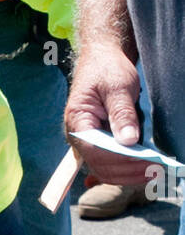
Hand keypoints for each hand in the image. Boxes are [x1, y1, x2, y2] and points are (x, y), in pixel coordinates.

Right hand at [64, 45, 148, 185]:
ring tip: (154, 172)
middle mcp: (79, 137)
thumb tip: (129, 141)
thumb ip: (122, 114)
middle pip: (100, 166)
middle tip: (157, 170)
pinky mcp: (98, 143)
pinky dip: (125, 170)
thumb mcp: (118, 86)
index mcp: (78, 121)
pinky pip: (109, 164)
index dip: (121, 159)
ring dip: (128, 174)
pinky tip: (142, 170)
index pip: (96, 151)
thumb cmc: (106, 69)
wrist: (101, 60)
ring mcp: (87, 143)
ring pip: (105, 170)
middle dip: (128, 171)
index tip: (146, 160)